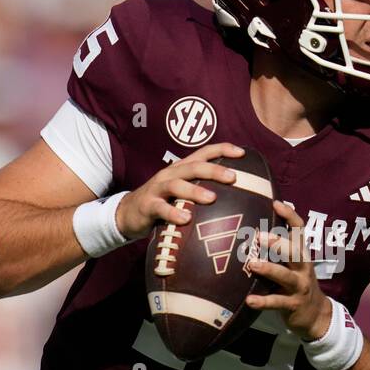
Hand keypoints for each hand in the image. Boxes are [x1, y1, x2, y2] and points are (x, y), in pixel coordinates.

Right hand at [115, 142, 244, 239]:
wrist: (127, 213)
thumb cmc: (164, 203)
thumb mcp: (182, 193)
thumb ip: (202, 190)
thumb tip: (237, 198)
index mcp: (181, 168)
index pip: (203, 153)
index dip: (222, 149)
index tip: (242, 153)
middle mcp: (170, 174)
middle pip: (193, 167)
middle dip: (214, 169)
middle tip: (233, 177)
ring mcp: (158, 189)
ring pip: (177, 185)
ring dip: (195, 190)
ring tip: (212, 198)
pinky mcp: (148, 206)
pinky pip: (161, 209)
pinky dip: (173, 214)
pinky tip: (186, 220)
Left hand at [245, 200, 331, 340]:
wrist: (316, 315)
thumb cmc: (297, 284)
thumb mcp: (293, 265)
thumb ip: (279, 250)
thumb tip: (254, 228)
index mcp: (301, 255)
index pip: (299, 231)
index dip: (290, 216)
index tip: (276, 203)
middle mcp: (302, 268)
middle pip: (294, 252)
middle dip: (278, 243)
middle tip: (259, 236)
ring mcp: (299, 286)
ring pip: (285, 276)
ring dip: (269, 269)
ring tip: (253, 264)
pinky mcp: (293, 305)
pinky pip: (277, 302)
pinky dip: (262, 301)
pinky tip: (249, 300)